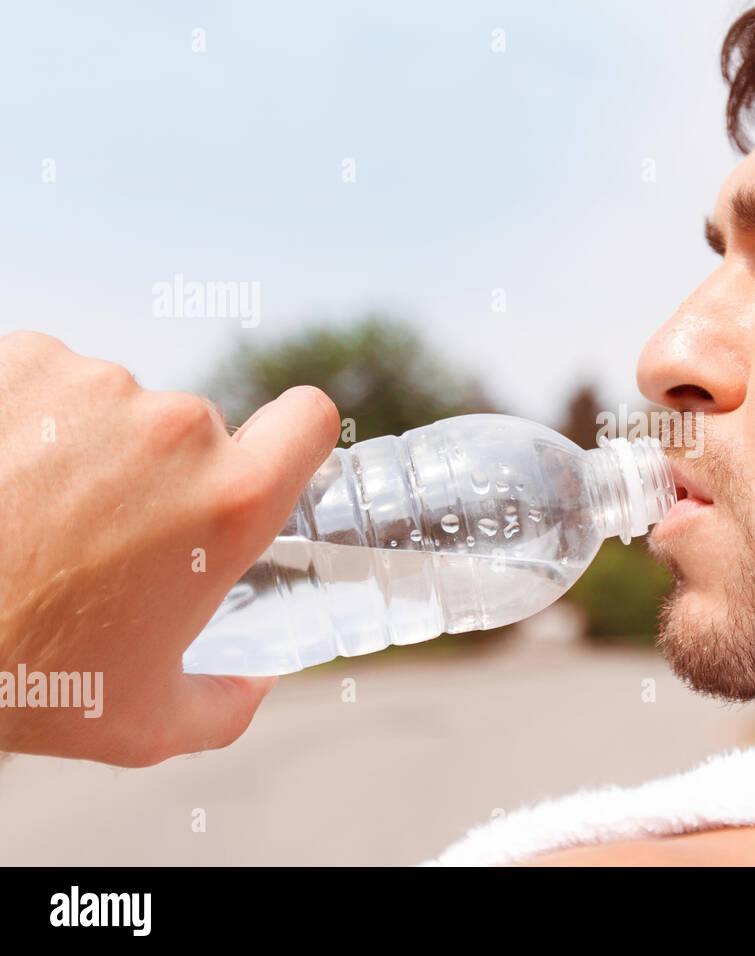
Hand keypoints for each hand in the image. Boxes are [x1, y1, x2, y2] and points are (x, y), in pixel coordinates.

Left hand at [0, 331, 338, 765]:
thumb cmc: (24, 678)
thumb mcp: (143, 724)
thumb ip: (227, 705)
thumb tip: (256, 683)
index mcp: (228, 504)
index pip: (309, 420)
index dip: (292, 441)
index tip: (263, 463)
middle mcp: (176, 429)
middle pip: (198, 433)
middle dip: (160, 476)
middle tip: (100, 538)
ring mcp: (94, 386)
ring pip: (117, 409)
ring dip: (88, 449)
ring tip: (29, 516)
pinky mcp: (20, 358)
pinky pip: (49, 381)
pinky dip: (27, 419)